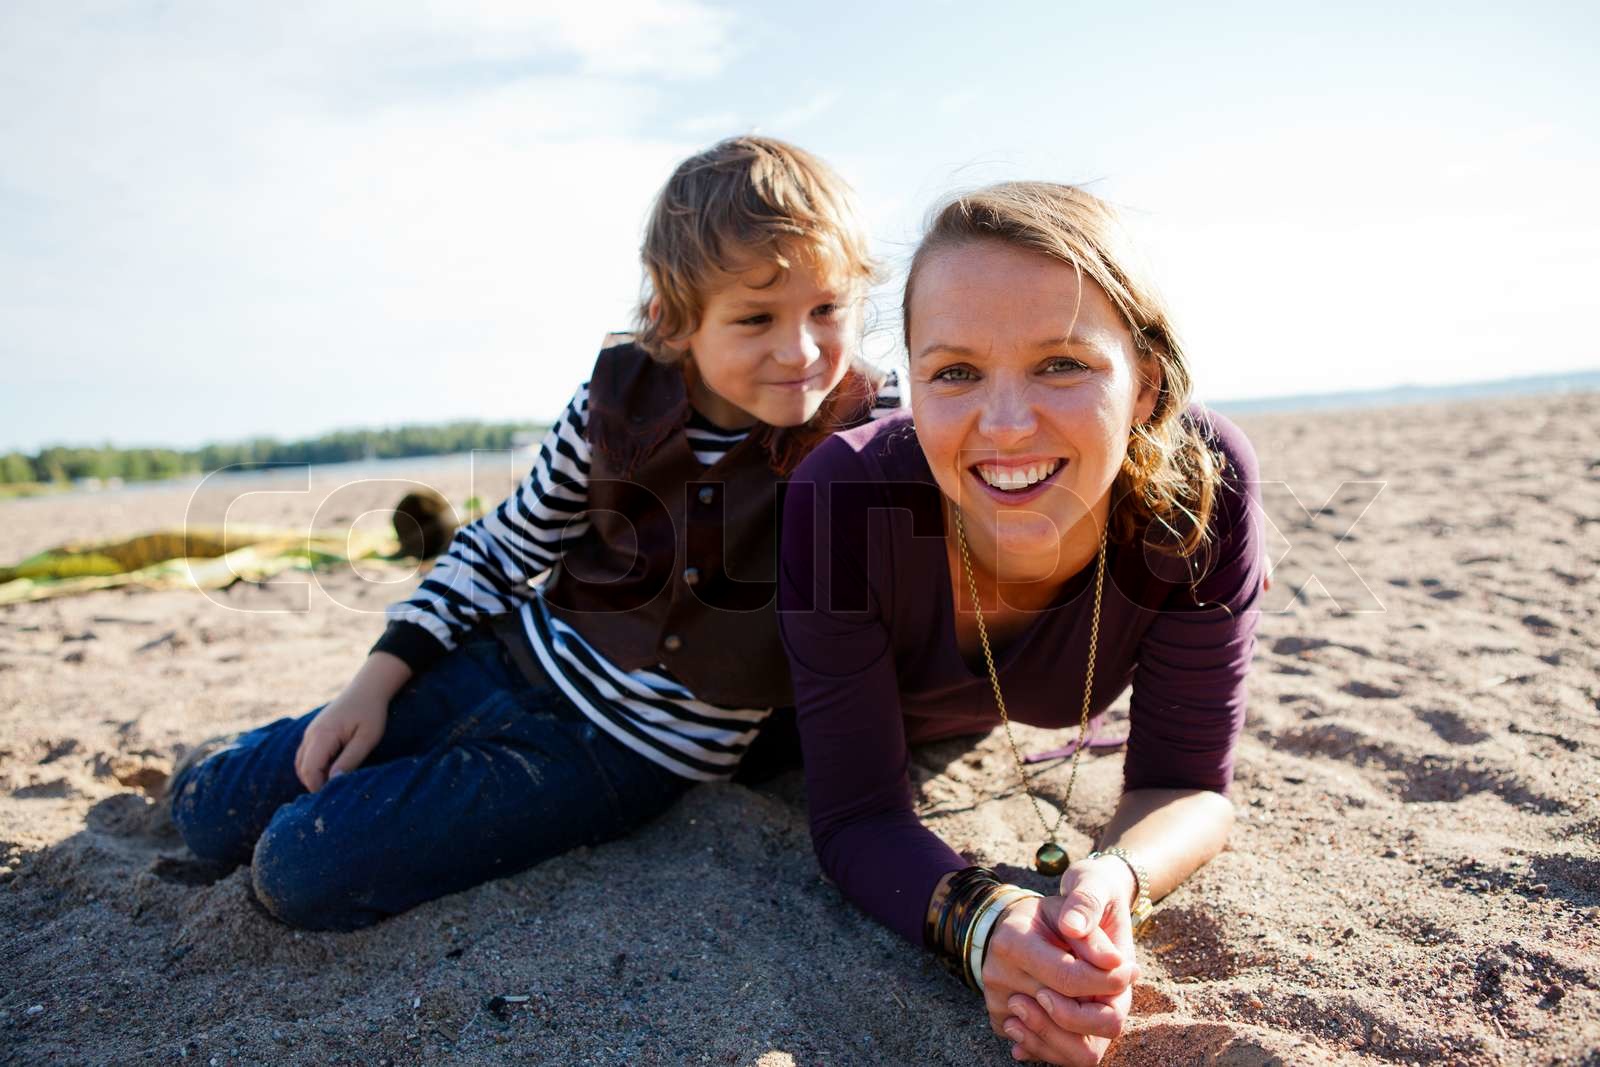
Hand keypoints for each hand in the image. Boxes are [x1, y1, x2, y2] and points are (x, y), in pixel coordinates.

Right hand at [294, 686, 389, 791]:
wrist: (368, 688)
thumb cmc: (371, 712)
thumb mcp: (367, 738)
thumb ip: (350, 760)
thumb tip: (333, 782)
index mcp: (322, 735)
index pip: (310, 771)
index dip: (318, 788)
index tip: (335, 798)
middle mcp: (310, 735)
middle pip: (302, 770)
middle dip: (315, 785)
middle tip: (335, 796)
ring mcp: (310, 733)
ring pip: (302, 764)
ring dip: (314, 777)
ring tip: (334, 785)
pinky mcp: (314, 732)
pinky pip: (306, 756)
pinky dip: (314, 767)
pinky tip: (332, 772)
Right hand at [982, 886, 1138, 1064]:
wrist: (1016, 926)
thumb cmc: (1051, 914)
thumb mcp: (1070, 902)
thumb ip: (1091, 919)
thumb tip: (1113, 961)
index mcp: (1013, 941)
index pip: (1069, 978)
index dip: (1107, 980)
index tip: (1129, 970)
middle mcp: (997, 975)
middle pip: (1066, 1016)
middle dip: (1102, 1007)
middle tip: (1118, 989)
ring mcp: (998, 1002)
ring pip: (1059, 1046)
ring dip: (1089, 1030)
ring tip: (1101, 1004)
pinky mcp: (1001, 1021)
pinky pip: (1044, 1052)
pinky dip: (1069, 1040)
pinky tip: (1080, 1014)